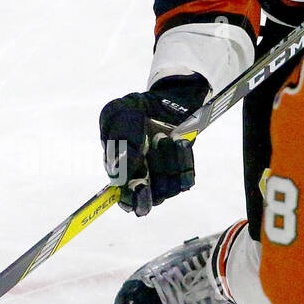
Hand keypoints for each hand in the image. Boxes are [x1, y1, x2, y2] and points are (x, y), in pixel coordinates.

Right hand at [99, 74, 206, 215]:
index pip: (125, 200)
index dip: (132, 198)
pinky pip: (185, 178)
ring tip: (163, 136)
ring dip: (167, 159)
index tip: (139, 185)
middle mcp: (140, 182)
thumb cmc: (135, 110)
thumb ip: (117, 140)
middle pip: (148, 199)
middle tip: (157, 144)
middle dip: (153, 173)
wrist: (164, 103)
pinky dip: (183, 158)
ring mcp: (162, 180)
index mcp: (118, 173)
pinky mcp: (181, 174)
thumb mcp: (117, 114)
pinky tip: (178, 140)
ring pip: (168, 188)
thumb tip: (121, 169)